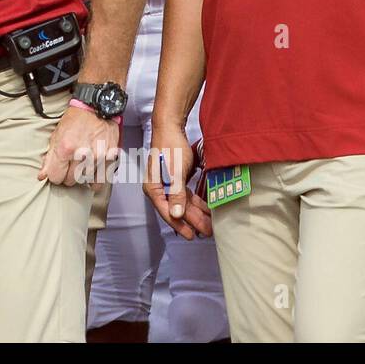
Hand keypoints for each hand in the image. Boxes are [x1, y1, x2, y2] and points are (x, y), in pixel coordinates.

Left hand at [39, 103, 118, 186]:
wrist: (96, 108)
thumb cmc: (76, 120)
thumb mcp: (56, 135)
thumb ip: (49, 158)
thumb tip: (42, 175)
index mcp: (66, 148)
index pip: (56, 177)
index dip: (55, 175)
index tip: (58, 171)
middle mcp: (82, 154)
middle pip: (70, 180)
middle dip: (68, 175)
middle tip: (70, 166)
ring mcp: (98, 157)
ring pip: (85, 181)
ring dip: (82, 176)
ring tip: (81, 165)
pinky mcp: (110, 157)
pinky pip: (101, 179)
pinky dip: (96, 180)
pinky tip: (92, 174)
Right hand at [143, 120, 211, 238]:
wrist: (170, 127)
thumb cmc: (170, 148)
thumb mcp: (175, 172)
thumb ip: (175, 194)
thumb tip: (175, 214)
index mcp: (153, 189)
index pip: (167, 212)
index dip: (180, 225)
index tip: (192, 236)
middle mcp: (158, 189)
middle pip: (176, 209)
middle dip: (192, 221)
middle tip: (207, 232)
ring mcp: (167, 184)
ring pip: (182, 203)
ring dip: (196, 213)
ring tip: (210, 223)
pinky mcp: (175, 179)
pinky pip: (186, 195)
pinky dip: (196, 202)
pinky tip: (207, 208)